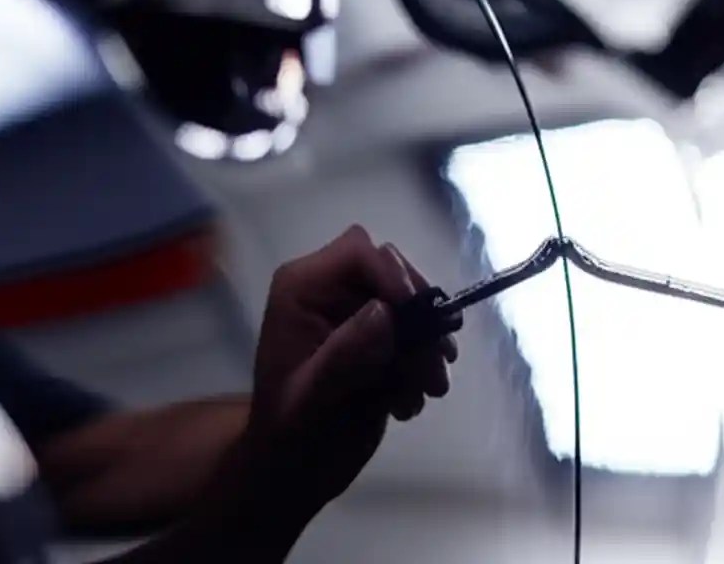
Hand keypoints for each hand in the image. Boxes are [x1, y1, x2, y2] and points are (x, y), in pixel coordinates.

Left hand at [235, 226, 457, 530]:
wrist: (295, 472)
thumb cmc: (290, 435)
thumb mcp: (312, 400)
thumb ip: (344, 356)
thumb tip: (385, 313)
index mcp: (302, 290)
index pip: (358, 251)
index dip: (392, 275)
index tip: (415, 317)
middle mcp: (331, 291)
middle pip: (396, 273)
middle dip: (420, 318)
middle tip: (433, 366)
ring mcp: (357, 313)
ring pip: (415, 306)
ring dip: (428, 348)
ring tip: (425, 392)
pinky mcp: (380, 337)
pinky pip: (420, 334)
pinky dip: (424, 366)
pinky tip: (406, 402)